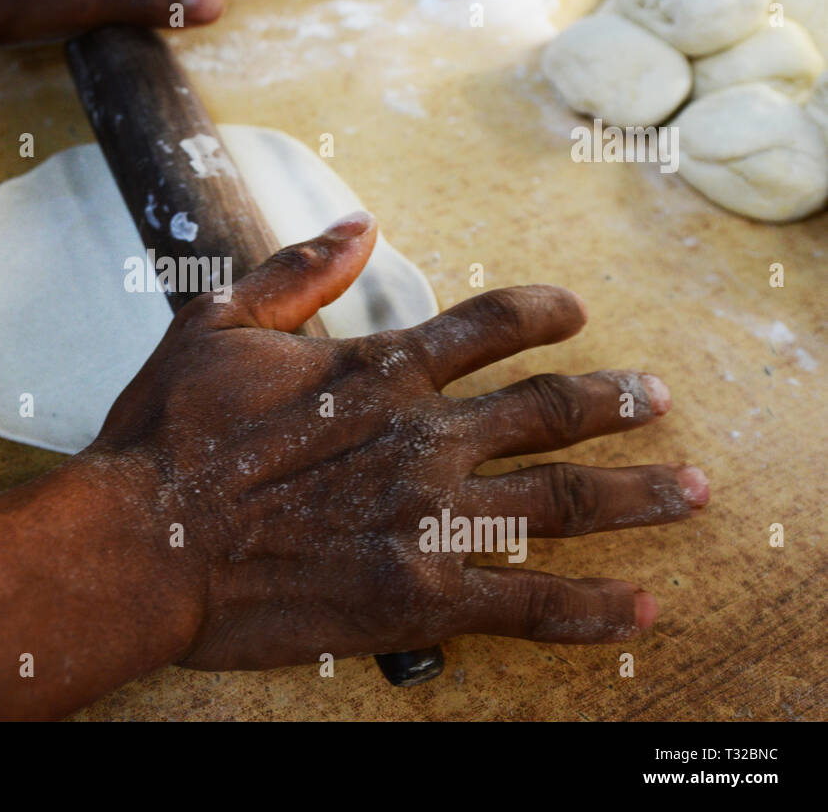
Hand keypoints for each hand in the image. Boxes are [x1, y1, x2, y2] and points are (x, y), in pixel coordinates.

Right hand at [88, 212, 708, 669]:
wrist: (143, 544)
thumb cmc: (169, 439)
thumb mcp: (217, 326)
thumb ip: (297, 274)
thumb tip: (359, 226)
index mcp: (380, 372)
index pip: (489, 327)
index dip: (542, 315)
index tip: (576, 314)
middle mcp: (424, 437)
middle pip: (551, 412)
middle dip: (616, 402)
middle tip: (659, 399)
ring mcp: (431, 518)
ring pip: (567, 500)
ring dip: (638, 492)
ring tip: (691, 488)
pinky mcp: (421, 596)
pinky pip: (529, 604)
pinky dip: (591, 608)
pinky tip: (638, 609)